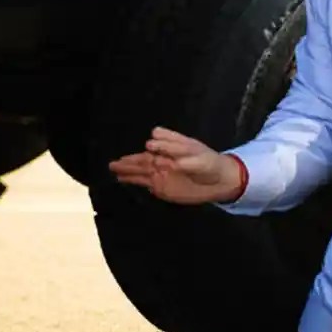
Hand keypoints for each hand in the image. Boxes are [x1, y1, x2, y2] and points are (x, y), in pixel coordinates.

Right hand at [108, 127, 241, 204]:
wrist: (219, 180)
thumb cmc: (211, 165)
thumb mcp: (202, 161)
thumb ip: (188, 162)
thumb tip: (174, 163)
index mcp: (173, 148)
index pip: (161, 145)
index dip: (157, 145)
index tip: (150, 146)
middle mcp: (164, 159)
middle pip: (144, 158)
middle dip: (130, 160)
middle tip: (114, 162)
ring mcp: (162, 173)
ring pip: (141, 171)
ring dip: (128, 170)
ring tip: (113, 168)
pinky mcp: (162, 186)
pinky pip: (146, 183)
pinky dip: (134, 181)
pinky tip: (123, 179)